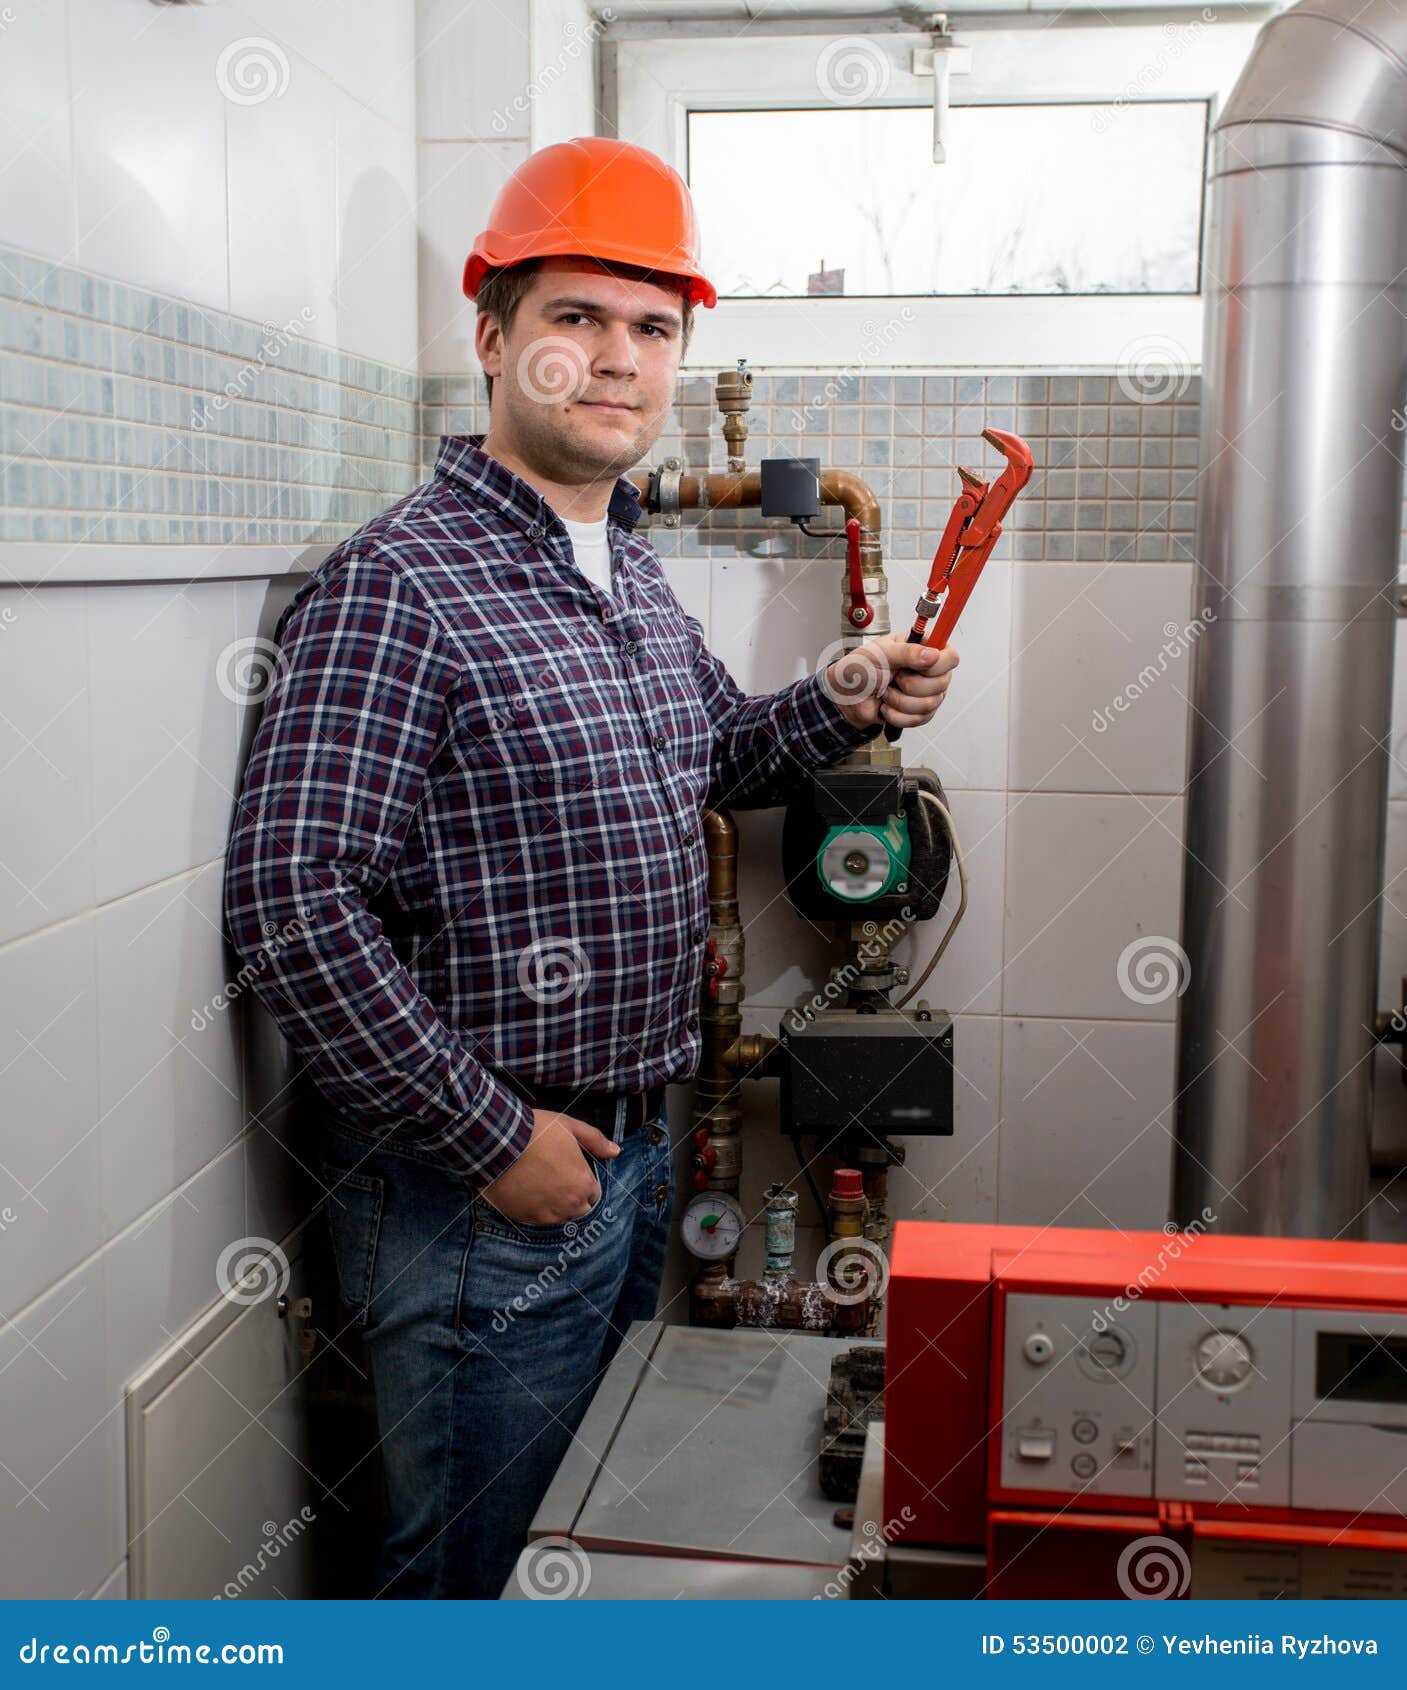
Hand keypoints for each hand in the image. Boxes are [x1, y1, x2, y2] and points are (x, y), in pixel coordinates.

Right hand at [479, 1109, 619, 1226]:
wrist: (498, 1143)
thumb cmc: (536, 1132)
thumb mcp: (570, 1127)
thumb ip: (596, 1141)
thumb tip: (616, 1151)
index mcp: (583, 1183)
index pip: (593, 1194)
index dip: (583, 1182)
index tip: (570, 1173)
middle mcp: (570, 1204)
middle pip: (580, 1209)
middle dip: (573, 1198)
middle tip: (556, 1180)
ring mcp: (548, 1214)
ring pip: (560, 1217)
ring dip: (556, 1206)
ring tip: (542, 1186)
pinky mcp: (527, 1218)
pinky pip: (540, 1221)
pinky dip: (538, 1210)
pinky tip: (529, 1193)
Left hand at [825, 635, 958, 732]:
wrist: (847, 695)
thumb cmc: (861, 668)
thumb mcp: (881, 653)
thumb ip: (908, 652)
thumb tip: (932, 655)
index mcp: (924, 647)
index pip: (950, 657)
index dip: (937, 665)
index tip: (917, 666)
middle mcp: (931, 670)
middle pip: (941, 684)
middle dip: (910, 685)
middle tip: (893, 677)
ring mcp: (928, 692)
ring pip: (930, 704)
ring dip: (900, 701)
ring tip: (886, 691)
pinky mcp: (921, 712)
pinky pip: (919, 719)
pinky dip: (897, 715)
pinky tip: (887, 706)